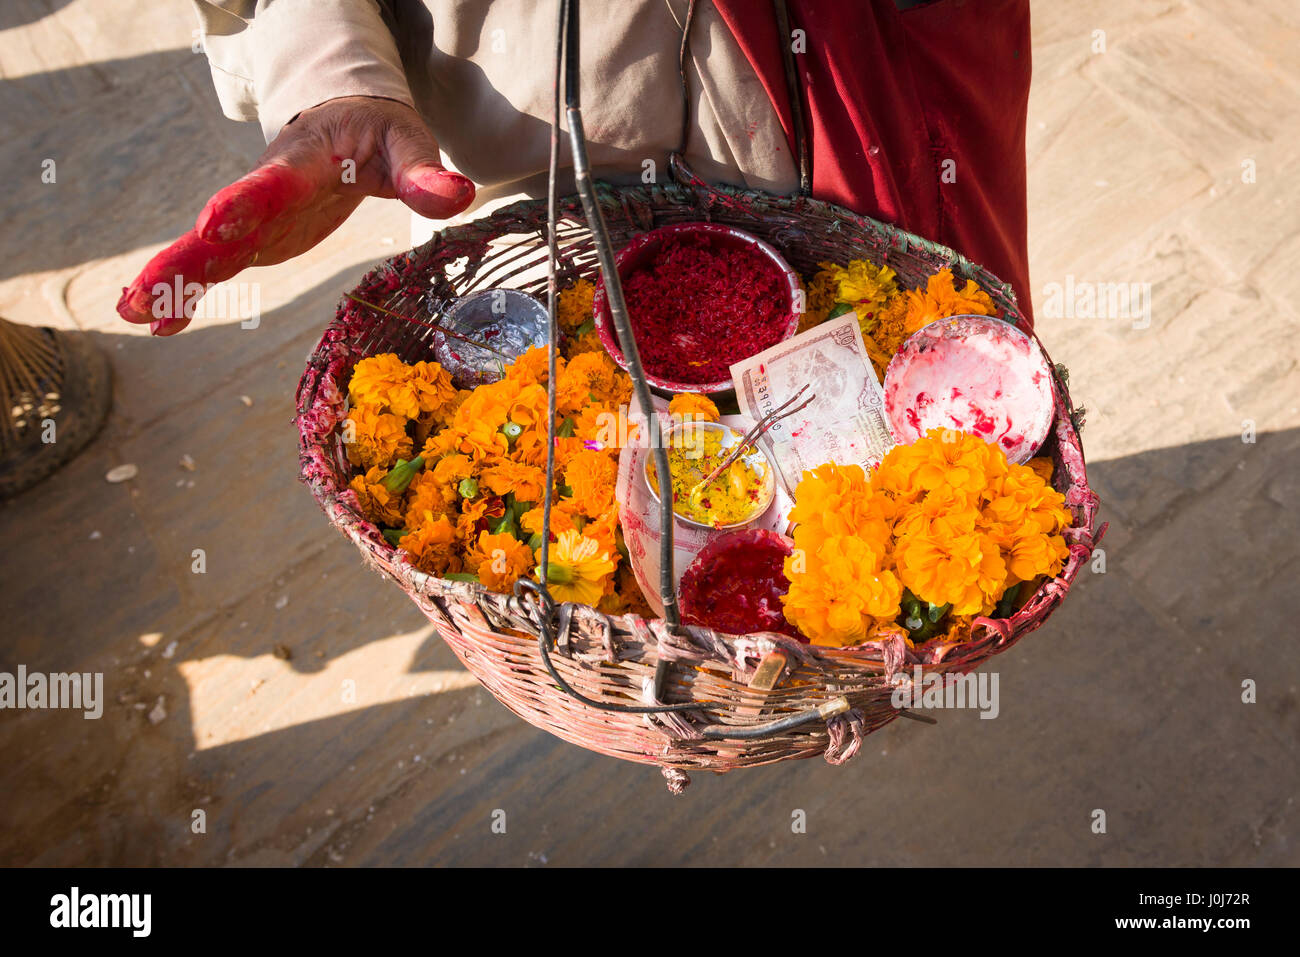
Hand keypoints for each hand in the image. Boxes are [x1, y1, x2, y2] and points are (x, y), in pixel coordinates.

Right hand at [117, 96, 474, 334]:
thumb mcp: (408, 143)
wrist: (345, 123)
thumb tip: (458, 194)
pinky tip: (156, 322)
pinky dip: (186, 290)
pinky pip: (216, 265)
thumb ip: (424, 173)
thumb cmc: (379, 134)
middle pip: (223, 222)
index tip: (217, 223)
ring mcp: (256, 217)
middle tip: (149, 288)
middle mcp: (267, 189)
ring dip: (173, 280)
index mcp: (305, 161)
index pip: (275, 183)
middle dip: (188, 255)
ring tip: (134, 312)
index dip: (248, 202)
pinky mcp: (255, 239)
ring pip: (210, 249)